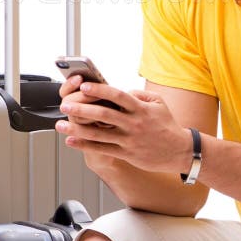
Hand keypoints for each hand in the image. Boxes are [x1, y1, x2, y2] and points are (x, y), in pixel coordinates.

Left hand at [56, 81, 190, 174]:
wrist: (179, 150)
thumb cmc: (166, 125)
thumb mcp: (157, 103)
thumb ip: (138, 95)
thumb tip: (120, 90)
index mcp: (140, 108)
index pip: (117, 96)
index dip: (100, 91)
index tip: (84, 86)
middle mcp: (133, 123)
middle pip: (103, 115)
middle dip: (82, 109)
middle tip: (65, 105)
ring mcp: (129, 140)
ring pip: (98, 134)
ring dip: (77, 129)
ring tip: (61, 124)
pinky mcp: (126, 154)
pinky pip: (102, 149)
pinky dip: (85, 145)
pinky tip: (72, 141)